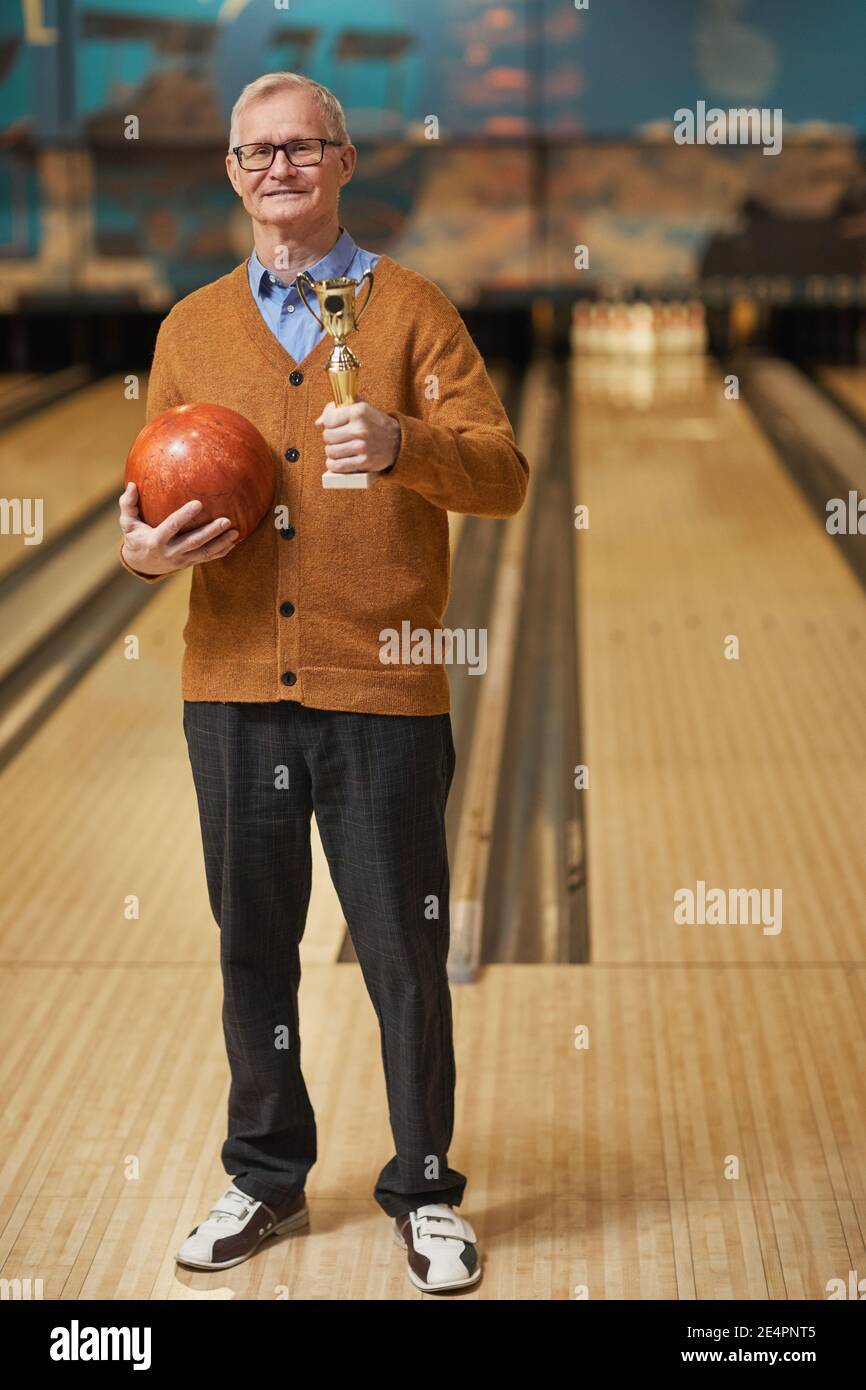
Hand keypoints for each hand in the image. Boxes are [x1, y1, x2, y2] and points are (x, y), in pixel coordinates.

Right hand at [118, 482, 240, 576]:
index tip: (198, 503)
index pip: (172, 526)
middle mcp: (170, 552)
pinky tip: (234, 542)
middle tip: (226, 520)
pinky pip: (207, 558)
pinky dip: (221, 552)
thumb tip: (131, 485)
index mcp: (156, 540)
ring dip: (221, 543)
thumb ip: (128, 504)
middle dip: (211, 532)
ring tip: (236, 532)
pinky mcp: (188, 563)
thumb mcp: (127, 523)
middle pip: (194, 542)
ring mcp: (181, 560)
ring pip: (204, 553)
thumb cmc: (135, 537)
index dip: (185, 515)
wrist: (141, 564)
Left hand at [313, 399, 399, 472]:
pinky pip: (339, 466)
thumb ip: (338, 409)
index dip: (328, 424)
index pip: (328, 420)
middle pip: (327, 437)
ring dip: (331, 453)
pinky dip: (333, 465)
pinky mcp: (364, 462)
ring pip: (331, 452)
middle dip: (329, 439)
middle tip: (337, 440)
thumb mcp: (360, 408)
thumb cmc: (375, 423)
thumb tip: (318, 423)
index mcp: (358, 412)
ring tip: (337, 450)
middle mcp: (360, 429)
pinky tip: (335, 462)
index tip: (334, 426)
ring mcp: (362, 446)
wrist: (398, 441)